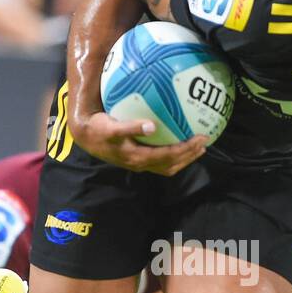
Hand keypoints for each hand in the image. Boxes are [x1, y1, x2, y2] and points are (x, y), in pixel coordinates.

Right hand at [70, 111, 207, 175]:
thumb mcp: (113, 127)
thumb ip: (132, 127)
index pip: (169, 156)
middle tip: (205, 142)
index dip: (186, 149)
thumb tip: (152, 126)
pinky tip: (178, 143)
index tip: (201, 138)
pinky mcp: (137, 160)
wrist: (86, 137)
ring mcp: (140, 164)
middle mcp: (141, 164)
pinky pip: (161, 161)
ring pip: (168, 166)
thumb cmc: (100, 129)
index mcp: (138, 157)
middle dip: (190, 155)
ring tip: (197, 148)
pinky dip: (174, 155)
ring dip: (184, 158)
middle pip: (172, 164)